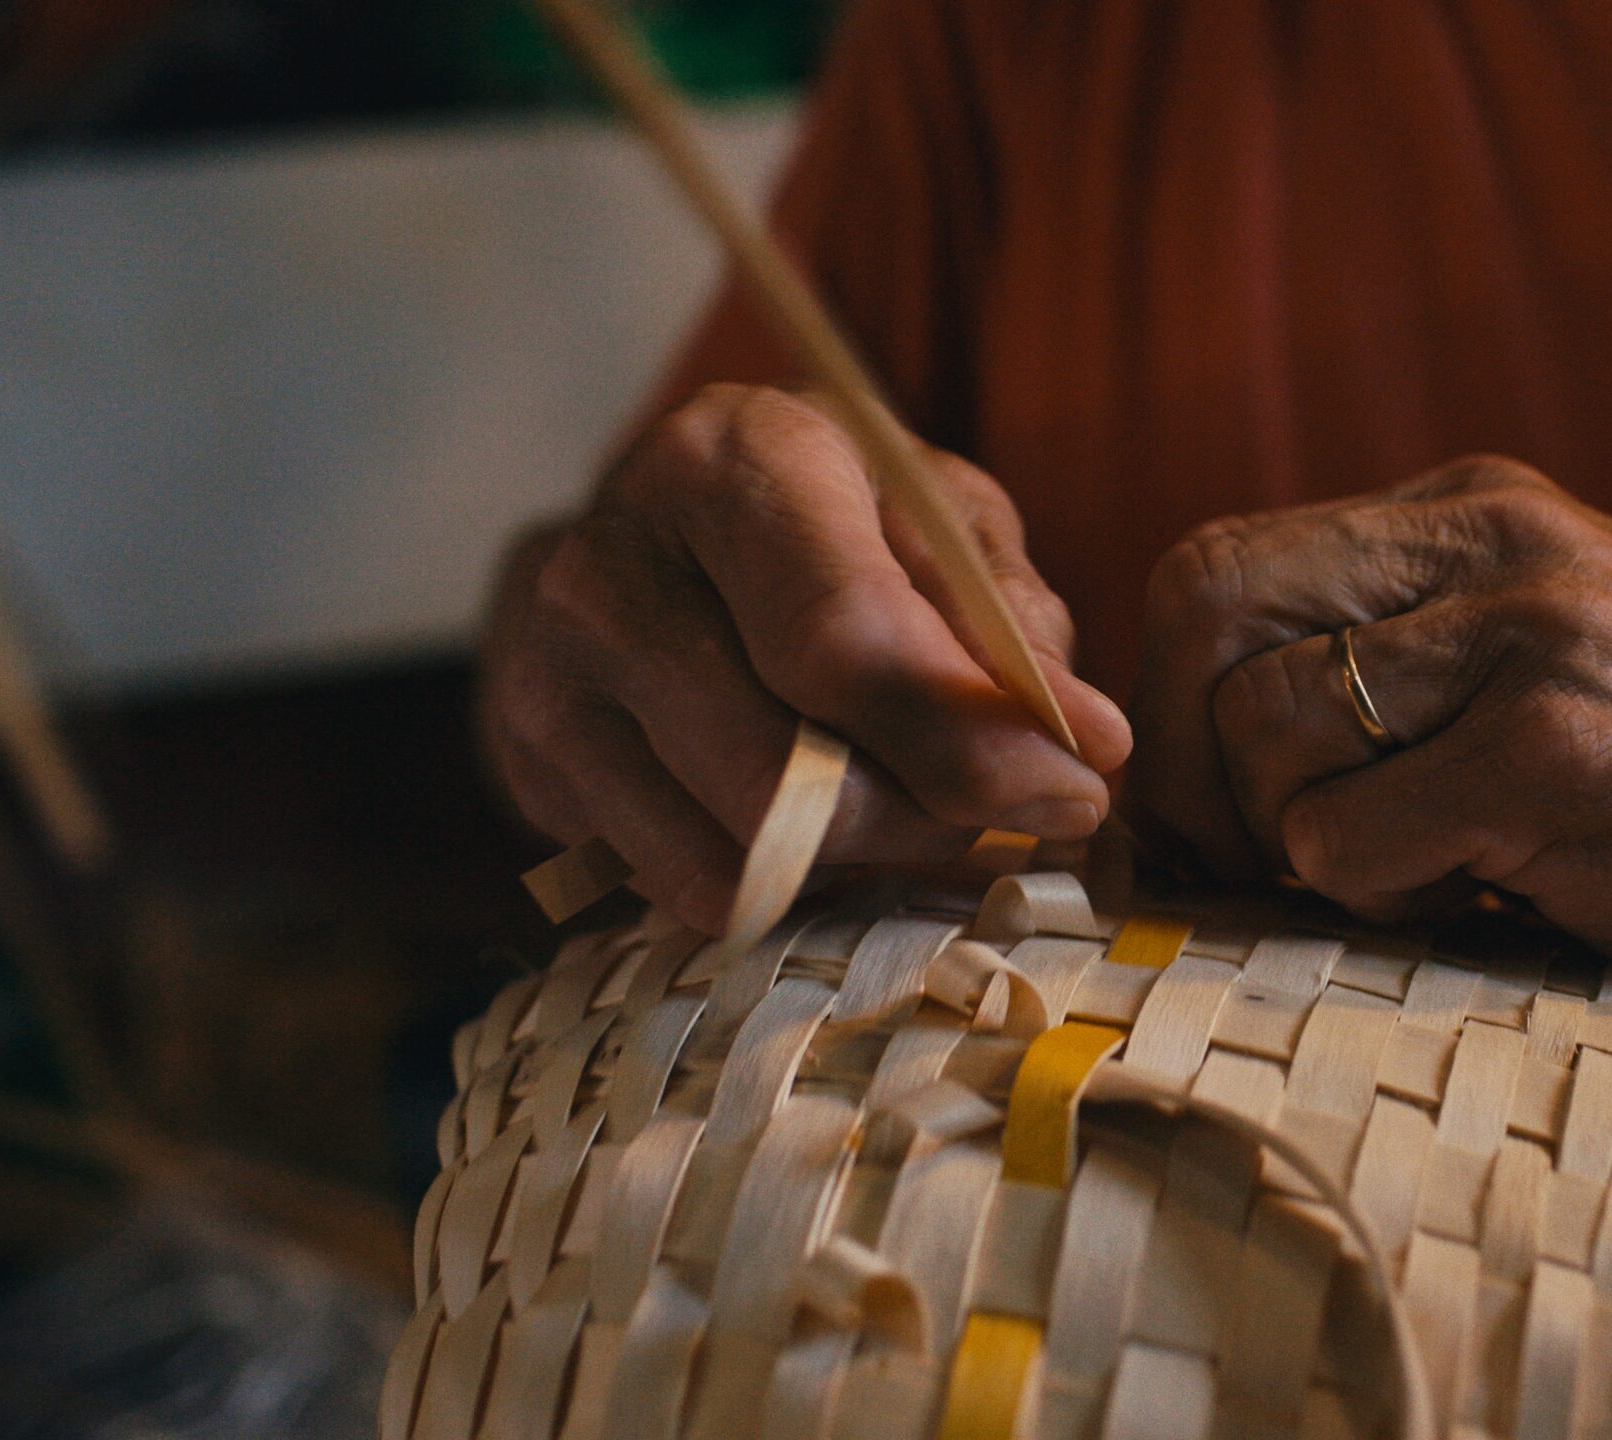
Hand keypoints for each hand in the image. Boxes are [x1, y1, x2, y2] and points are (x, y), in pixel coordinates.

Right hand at [482, 384, 1131, 931]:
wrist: (651, 530)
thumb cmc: (835, 521)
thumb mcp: (939, 525)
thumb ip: (1008, 626)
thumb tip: (1080, 748)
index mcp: (734, 459)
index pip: (844, 636)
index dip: (972, 736)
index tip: (1083, 782)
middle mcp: (613, 557)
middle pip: (788, 771)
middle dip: (928, 818)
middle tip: (1008, 810)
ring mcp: (548, 668)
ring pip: (737, 851)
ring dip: (865, 865)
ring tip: (922, 815)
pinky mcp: (529, 760)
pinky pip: (685, 886)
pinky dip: (785, 887)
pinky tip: (822, 830)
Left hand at [1132, 456, 1611, 984]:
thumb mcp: (1555, 629)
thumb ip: (1402, 634)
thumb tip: (1197, 721)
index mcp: (1475, 509)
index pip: (1218, 561)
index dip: (1173, 696)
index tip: (1213, 800)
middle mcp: (1494, 545)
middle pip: (1205, 613)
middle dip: (1192, 766)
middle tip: (1258, 853)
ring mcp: (1529, 641)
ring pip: (1263, 734)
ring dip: (1302, 839)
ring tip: (1419, 865)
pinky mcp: (1554, 756)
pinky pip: (1342, 838)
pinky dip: (1375, 893)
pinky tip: (1474, 893)